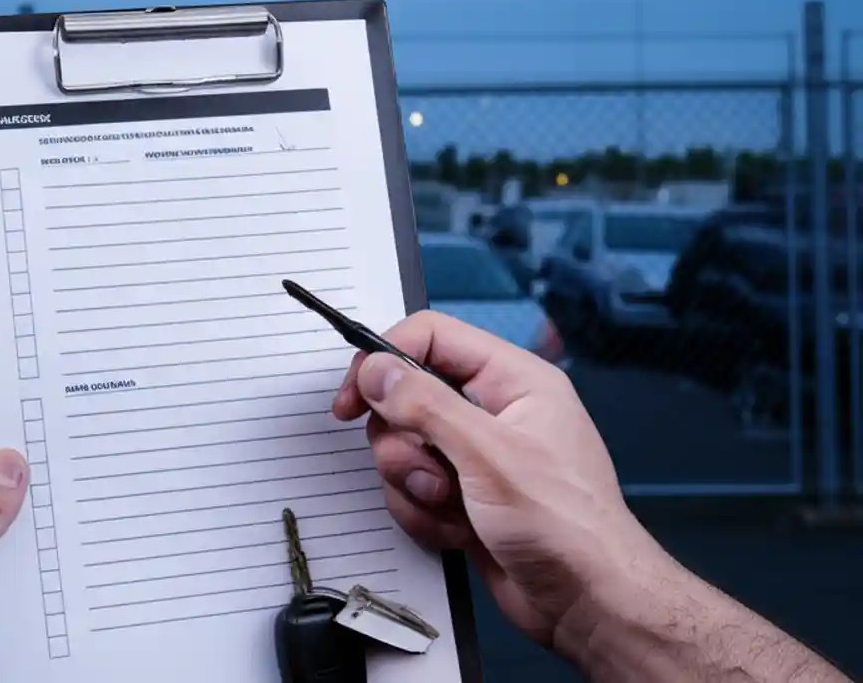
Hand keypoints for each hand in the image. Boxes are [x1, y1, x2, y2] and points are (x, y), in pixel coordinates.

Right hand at [332, 313, 849, 682]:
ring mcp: (476, 456)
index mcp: (513, 380)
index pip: (432, 338)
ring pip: (404, 448)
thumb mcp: (488, 455)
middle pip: (407, 398)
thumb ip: (426, 405)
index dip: (384, 358)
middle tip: (427, 473)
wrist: (586, 603)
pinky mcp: (463, 496)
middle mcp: (493, 411)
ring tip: (450, 508)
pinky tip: (457, 532)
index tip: (353, 396)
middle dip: (403, 444)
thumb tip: (376, 369)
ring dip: (414, 485)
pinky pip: (413, 489)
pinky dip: (423, 514)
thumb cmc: (564, 525)